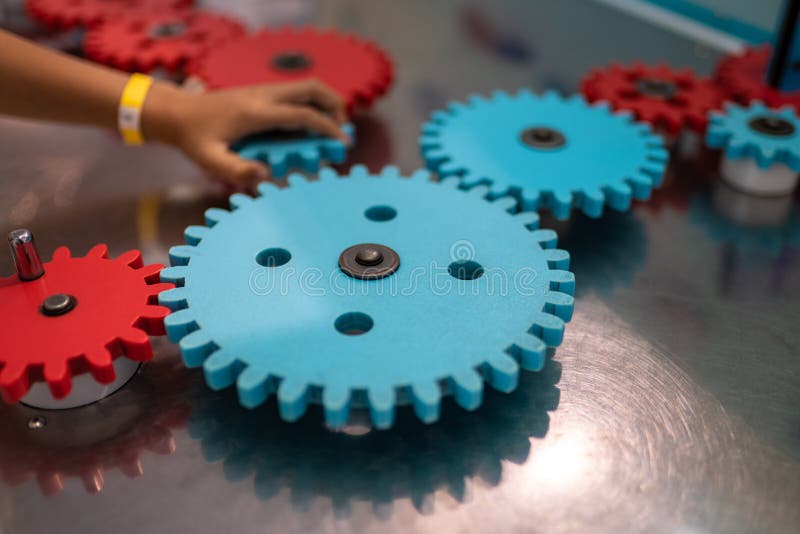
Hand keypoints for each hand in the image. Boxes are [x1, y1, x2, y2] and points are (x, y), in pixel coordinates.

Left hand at [145, 79, 348, 186]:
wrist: (178, 113)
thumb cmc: (194, 139)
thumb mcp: (210, 160)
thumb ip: (236, 170)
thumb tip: (266, 175)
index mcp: (256, 112)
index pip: (302, 114)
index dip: (327, 128)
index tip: (343, 143)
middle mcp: (264, 95)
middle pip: (313, 88)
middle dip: (336, 105)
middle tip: (344, 130)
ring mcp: (264, 90)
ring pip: (307, 86)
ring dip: (327, 102)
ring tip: (333, 127)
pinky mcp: (262, 92)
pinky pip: (296, 92)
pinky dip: (313, 103)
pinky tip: (312, 124)